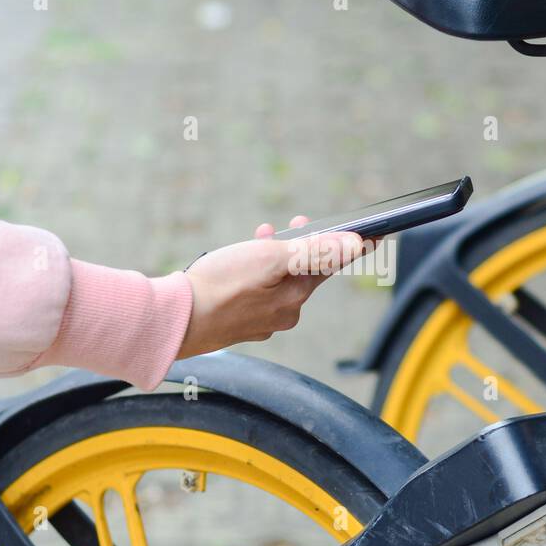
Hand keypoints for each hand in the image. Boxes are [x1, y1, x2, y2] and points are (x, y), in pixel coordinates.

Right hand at [178, 218, 364, 356]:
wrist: (175, 319)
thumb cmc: (220, 287)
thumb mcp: (271, 258)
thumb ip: (314, 251)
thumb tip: (353, 245)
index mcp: (296, 298)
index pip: (331, 266)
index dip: (347, 246)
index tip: (370, 236)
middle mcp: (283, 314)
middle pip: (303, 273)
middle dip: (301, 245)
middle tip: (297, 222)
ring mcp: (260, 321)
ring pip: (278, 281)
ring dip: (274, 256)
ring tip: (261, 236)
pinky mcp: (238, 323)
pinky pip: (257, 293)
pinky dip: (255, 273)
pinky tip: (238, 263)